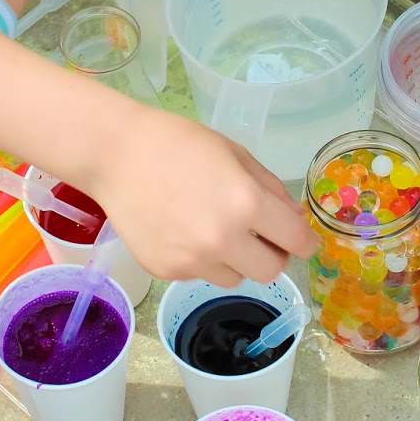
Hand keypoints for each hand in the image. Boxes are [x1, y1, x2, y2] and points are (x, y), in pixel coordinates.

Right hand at [78, 104, 317, 286]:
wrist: (114, 155)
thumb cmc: (177, 143)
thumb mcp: (234, 153)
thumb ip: (269, 188)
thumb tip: (292, 218)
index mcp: (246, 204)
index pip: (296, 240)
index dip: (305, 240)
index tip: (302, 239)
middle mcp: (223, 239)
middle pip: (271, 271)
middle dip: (272, 254)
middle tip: (259, 236)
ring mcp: (193, 260)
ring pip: (235, 277)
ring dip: (235, 260)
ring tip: (212, 228)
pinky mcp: (167, 271)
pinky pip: (200, 274)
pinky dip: (200, 258)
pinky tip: (181, 229)